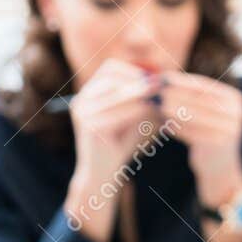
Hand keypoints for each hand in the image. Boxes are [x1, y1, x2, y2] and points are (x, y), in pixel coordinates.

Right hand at [68, 58, 161, 189]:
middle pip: (112, 76)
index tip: (153, 77)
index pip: (109, 68)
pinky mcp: (91, 127)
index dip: (132, 70)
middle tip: (160, 84)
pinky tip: (153, 111)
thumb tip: (160, 78)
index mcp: (87, 94)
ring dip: (141, 93)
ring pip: (118, 93)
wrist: (102, 173)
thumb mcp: (129, 115)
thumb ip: (139, 97)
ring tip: (160, 96)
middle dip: (138, 79)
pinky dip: (139, 109)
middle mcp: (81, 100)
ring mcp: (83, 113)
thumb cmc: (119, 142)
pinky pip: (121, 112)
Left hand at [158, 72, 241, 211]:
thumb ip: (190, 96)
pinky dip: (178, 128)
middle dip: (176, 94)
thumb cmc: (208, 134)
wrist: (221, 168)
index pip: (205, 85)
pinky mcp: (220, 145)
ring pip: (195, 116)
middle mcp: (237, 112)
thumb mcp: (206, 112)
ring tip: (158, 106)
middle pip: (199, 99)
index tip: (162, 77)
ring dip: (174, 110)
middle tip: (156, 92)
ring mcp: (231, 129)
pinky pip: (193, 133)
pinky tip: (166, 126)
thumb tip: (162, 78)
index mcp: (235, 99)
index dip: (182, 80)